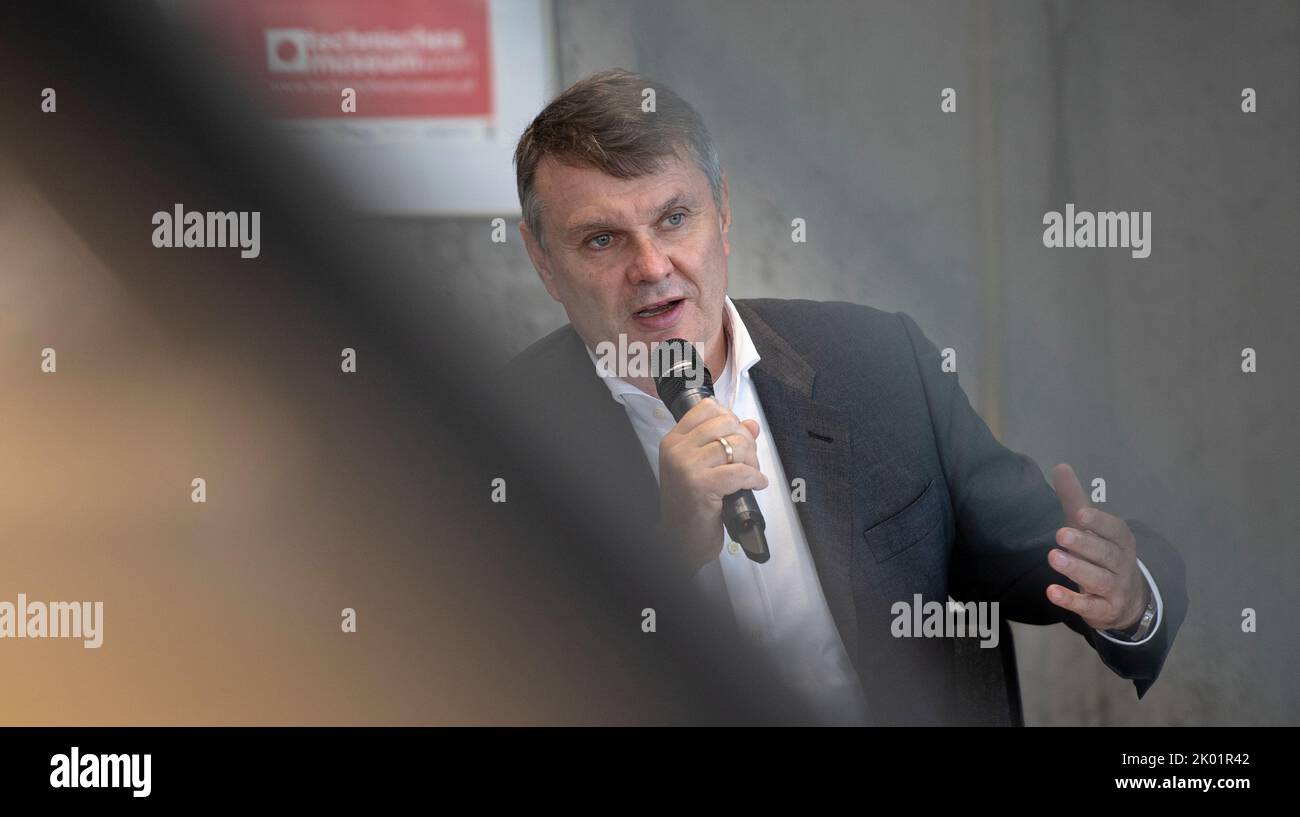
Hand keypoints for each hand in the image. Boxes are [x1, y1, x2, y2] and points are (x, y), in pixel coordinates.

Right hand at [657, 398, 766, 573]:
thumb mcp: (704, 468)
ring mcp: (686, 466)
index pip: (708, 407)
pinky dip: (754, 478)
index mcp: (674, 440)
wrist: (679, 541)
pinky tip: (755, 485)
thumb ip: (725, 441)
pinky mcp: (700, 485)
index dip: (730, 419)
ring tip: (748, 476)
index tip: (736, 437)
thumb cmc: (691, 506)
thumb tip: (752, 424)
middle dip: (746, 441)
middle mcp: (677, 449)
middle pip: (727, 423)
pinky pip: (741, 471)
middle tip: (746, 462)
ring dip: (752, 461)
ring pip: (737, 444)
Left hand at [1045, 464, 1149, 630]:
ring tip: (1054, 557)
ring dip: (1077, 569)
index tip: (1081, 513)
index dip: (1099, 522)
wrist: (1128, 601)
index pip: (1115, 530)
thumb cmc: (1103, 555)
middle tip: (1061, 535)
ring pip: (1099, 580)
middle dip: (1085, 544)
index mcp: (1121, 541)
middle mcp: (1122, 565)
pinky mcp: (1104, 611)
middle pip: (1106, 554)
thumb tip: (1060, 466)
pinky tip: (1052, 592)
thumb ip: (1075, 500)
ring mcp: (1116, 590)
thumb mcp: (1091, 529)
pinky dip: (1071, 600)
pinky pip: (1089, 607)